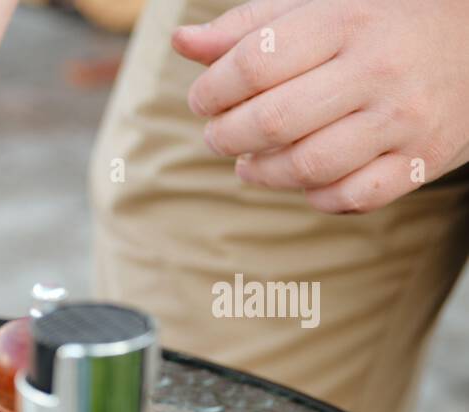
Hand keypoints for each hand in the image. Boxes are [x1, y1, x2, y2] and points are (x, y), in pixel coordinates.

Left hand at [173, 0, 468, 212]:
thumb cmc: (380, 20)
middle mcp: (379, 68)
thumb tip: (183, 43)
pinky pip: (351, 197)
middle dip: (227, 137)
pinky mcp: (423, 159)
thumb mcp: (320, 5)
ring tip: (248, 162)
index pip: (254, 64)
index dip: (211, 90)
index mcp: (347, 19)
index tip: (203, 101)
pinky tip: (303, 179)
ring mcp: (405, 118)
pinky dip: (315, 196)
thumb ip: (250, 26)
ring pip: (307, 167)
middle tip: (218, 136)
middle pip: (274, 121)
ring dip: (262, 173)